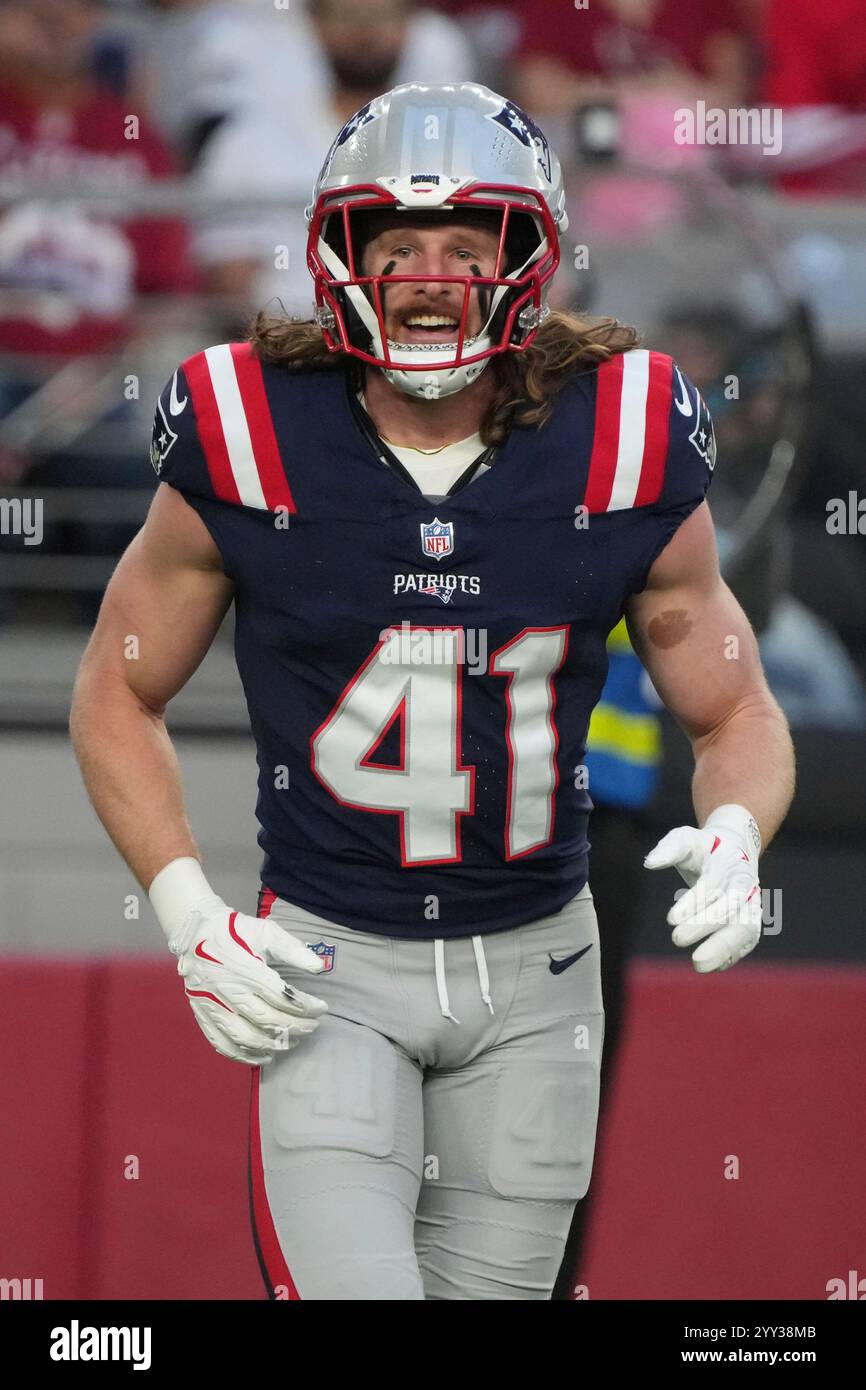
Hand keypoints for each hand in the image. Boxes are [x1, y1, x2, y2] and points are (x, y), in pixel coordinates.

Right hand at [171, 898, 328, 1065]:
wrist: (194, 934)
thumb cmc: (236, 932)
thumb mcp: (266, 932)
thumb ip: (293, 949)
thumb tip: (319, 966)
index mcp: (245, 969)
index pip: (281, 996)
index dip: (305, 1006)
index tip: (321, 1009)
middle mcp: (227, 990)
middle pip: (267, 1019)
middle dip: (295, 1027)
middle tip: (312, 1026)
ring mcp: (212, 1006)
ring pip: (245, 1037)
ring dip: (273, 1044)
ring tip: (293, 1041)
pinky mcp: (202, 1015)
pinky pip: (222, 1044)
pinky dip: (244, 1056)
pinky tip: (264, 1056)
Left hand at [643, 804, 762, 972]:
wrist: (734, 852)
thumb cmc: (704, 849)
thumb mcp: (685, 839)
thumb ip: (669, 850)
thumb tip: (649, 863)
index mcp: (728, 864)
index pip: (711, 885)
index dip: (692, 903)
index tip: (670, 919)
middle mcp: (745, 886)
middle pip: (732, 909)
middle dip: (705, 926)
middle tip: (676, 939)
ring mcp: (752, 906)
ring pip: (745, 930)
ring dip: (723, 949)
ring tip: (699, 965)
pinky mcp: (751, 923)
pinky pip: (745, 943)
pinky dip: (730, 955)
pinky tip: (711, 966)